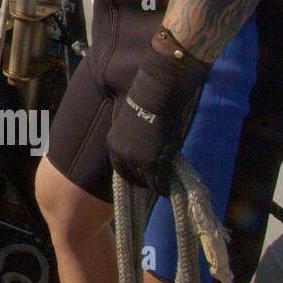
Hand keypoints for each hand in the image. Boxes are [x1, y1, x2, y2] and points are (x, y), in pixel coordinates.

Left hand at [107, 30, 210, 194]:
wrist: (156, 96)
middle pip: (129, 176)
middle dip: (141, 181)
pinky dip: (163, 186)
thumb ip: (136, 140)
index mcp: (113, 143)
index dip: (131, 173)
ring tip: (162, 185)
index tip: (140, 177)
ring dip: (153, 184)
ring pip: (144, 181)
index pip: (119, 167)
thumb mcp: (134, 124)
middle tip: (152, 183)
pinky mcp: (152, 162)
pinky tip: (169, 186)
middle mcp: (121, 153)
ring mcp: (136, 159)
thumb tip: (145, 148)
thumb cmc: (147, 104)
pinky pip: (158, 181)